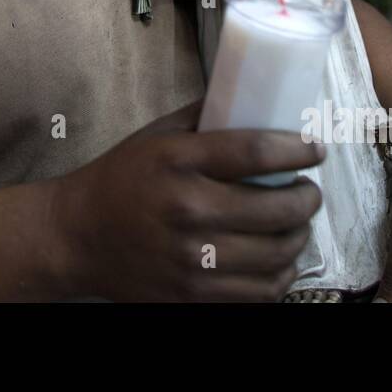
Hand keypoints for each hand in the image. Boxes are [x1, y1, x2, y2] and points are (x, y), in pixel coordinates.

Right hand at [52, 99, 325, 300]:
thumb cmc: (120, 178)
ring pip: (277, 255)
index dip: (298, 149)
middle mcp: (187, 211)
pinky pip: (260, 292)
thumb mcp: (156, 136)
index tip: (315, 149)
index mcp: (177, 162)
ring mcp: (191, 261)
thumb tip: (255, 94)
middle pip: (278, 208)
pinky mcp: (192, 297)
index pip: (257, 151)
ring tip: (296, 225)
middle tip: (309, 190)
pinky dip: (279, 275)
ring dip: (299, 237)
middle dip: (308, 197)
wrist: (76, 236)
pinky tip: (277, 259)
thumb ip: (204, 117)